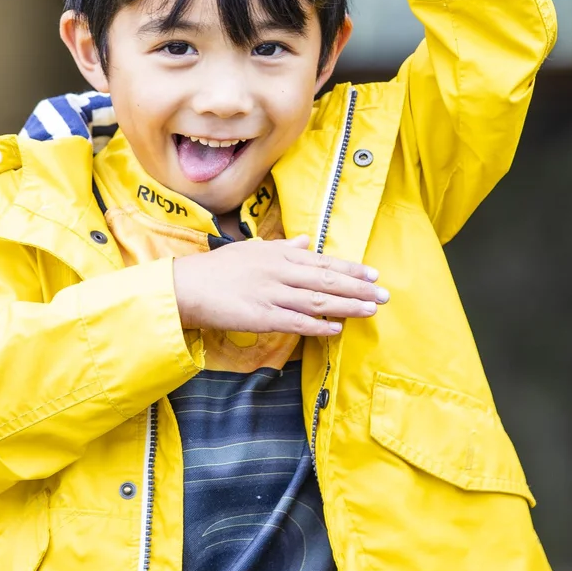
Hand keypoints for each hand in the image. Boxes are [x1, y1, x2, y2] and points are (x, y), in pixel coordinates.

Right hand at [172, 236, 387, 335]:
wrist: (187, 286)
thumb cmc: (218, 268)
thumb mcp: (251, 249)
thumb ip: (282, 247)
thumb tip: (306, 241)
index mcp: (278, 254)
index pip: (322, 260)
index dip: (351, 268)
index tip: (373, 274)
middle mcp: (279, 272)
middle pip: (327, 279)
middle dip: (358, 287)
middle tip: (384, 294)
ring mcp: (271, 295)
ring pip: (317, 300)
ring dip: (347, 306)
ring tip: (371, 310)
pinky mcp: (261, 317)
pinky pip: (296, 322)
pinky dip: (319, 325)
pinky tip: (337, 329)